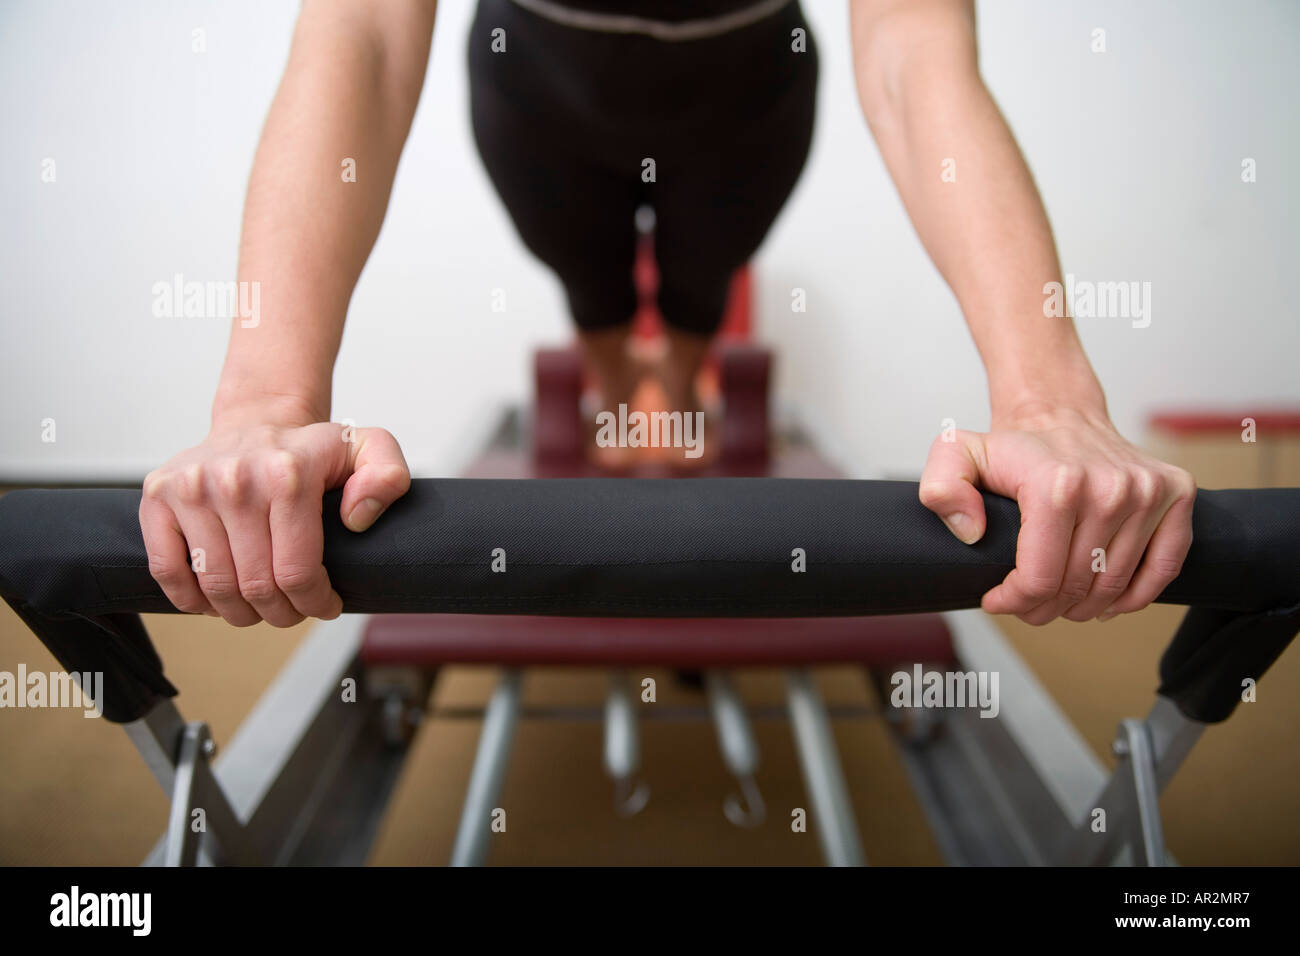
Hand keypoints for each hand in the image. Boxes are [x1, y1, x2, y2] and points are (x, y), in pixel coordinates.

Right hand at [140, 402, 410, 626]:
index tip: (324, 605)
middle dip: (282, 612)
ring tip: (259, 606)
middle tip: (292, 610)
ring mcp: (191, 487)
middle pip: (257, 587)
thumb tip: (358, 517)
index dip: (314, 602)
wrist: (257, 421)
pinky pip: (167, 570)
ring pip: (215, 587)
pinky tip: (214, 599)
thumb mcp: (369, 450)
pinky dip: (190, 599)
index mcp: (287, 473)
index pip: (297, 571)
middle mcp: (234, 478)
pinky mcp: (157, 496)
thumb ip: (387, 476)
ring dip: (241, 613)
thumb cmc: (311, 450)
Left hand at [918, 404, 1195, 623]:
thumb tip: (971, 532)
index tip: (998, 599)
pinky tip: (1107, 600)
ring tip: (1059, 599)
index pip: (1041, 578)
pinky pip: (1165, 568)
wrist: (1059, 414)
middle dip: (1045, 608)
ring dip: (1084, 606)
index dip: (1015, 602)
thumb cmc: (1011, 446)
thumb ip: (944, 489)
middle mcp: (1111, 488)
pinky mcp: (1177, 493)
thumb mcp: (956, 456)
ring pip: (1116, 586)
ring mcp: (1149, 491)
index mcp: (1057, 484)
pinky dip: (1135, 596)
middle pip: (1078, 588)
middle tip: (1027, 602)